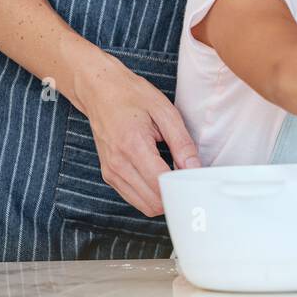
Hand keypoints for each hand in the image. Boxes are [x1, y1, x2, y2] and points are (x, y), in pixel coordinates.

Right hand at [73, 52, 202, 216]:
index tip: (197, 181)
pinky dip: (150, 194)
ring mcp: (110, 172)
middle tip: (189, 180)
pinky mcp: (109, 175)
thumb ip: (181, 143)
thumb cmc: (132, 96)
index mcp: (133, 146)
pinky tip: (160, 177)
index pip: (161, 185)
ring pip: (144, 206)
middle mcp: (117, 164)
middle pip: (153, 202)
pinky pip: (134, 198)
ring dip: (163, 198)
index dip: (183, 187)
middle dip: (175, 195)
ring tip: (175, 177)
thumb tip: (195, 169)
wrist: (100, 90)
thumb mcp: (165, 112)